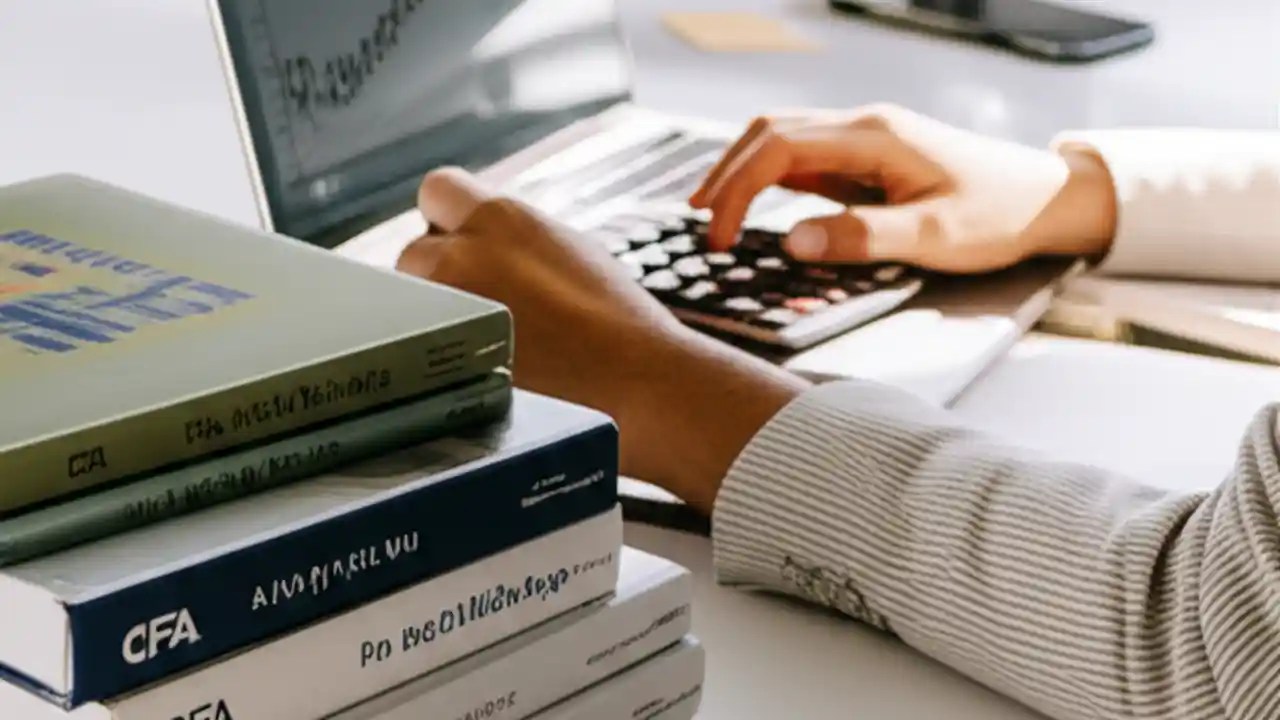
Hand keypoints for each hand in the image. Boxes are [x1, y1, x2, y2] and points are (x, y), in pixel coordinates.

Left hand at [397, 168, 808, 511]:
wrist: (639, 378)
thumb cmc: (618, 320)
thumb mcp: (569, 250)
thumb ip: (517, 240)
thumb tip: (488, 241)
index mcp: (502, 216)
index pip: (437, 189)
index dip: (445, 217)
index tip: (461, 242)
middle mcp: (465, 251)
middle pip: (414, 251)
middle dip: (436, 275)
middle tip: (475, 305)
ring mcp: (451, 305)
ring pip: (410, 301)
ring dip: (431, 315)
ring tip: (478, 339)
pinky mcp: (446, 356)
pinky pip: (421, 346)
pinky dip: (438, 355)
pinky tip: (478, 366)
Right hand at [690, 104, 1117, 272]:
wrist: (1047, 198)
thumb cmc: (1000, 213)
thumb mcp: (934, 237)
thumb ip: (861, 237)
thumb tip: (792, 241)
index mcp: (873, 136)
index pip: (777, 148)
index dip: (736, 190)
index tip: (719, 237)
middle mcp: (862, 127)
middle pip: (768, 132)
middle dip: (724, 176)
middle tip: (700, 226)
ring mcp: (863, 140)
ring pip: (780, 139)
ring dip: (740, 172)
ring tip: (711, 213)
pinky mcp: (867, 158)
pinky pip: (804, 158)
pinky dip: (768, 178)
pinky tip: (753, 205)